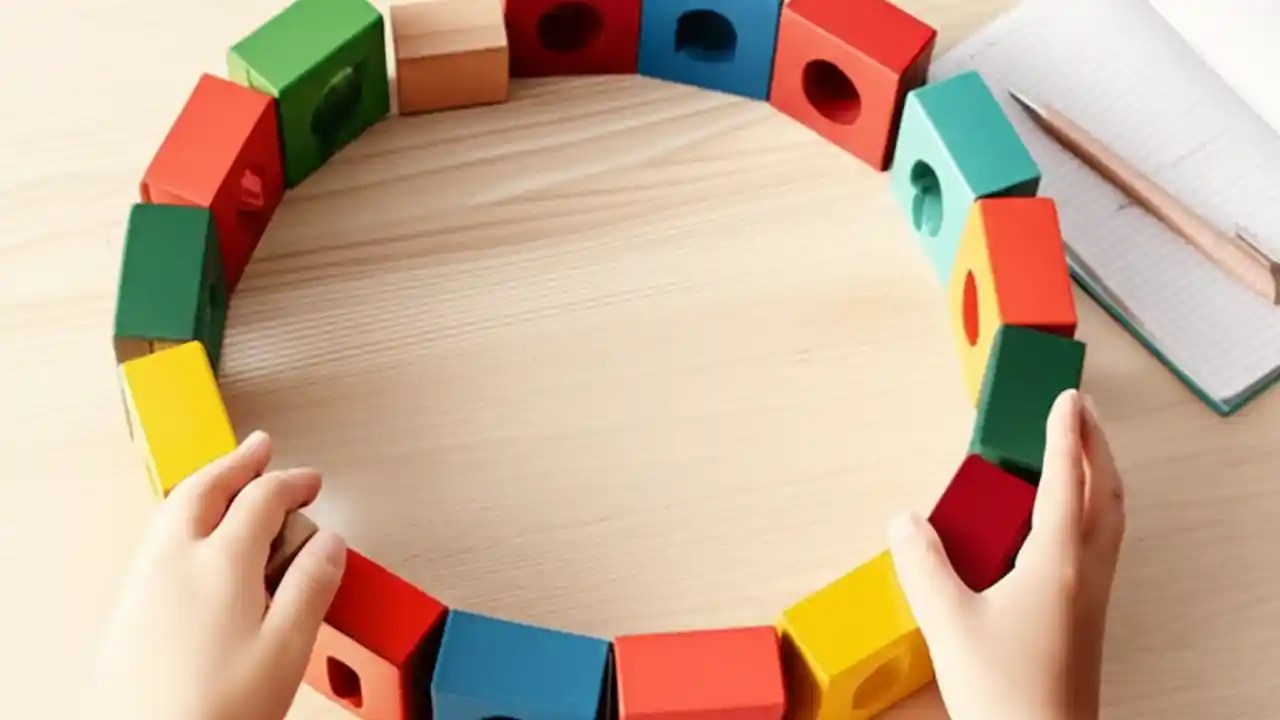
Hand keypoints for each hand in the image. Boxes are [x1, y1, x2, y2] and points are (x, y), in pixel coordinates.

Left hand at [91, 432, 347, 719]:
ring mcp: (146, 582)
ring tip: (229, 479)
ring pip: (175, 510)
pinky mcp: (130, 608)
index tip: (311, 481)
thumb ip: (312, 586)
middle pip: (207, 489)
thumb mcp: (287, 648)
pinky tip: (196, 535)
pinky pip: (158, 538)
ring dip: (208, 484)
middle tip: (261, 447)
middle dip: (238, 462)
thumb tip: (330, 544)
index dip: (293, 482)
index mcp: (221, 563)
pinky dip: (184, 515)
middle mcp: (176, 562)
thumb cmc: (214, 712)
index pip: (262, 499)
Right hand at [890, 390, 1125, 719]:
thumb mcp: (948, 624)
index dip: (1063, 433)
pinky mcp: (1085, 618)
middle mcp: (1084, 573)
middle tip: (1079, 410)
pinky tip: (1060, 523)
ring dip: (1098, 476)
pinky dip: (1090, 511)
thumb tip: (906, 520)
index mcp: (1056, 562)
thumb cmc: (1003, 694)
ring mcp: (1091, 597)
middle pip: (1106, 492)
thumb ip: (923, 565)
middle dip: (1096, 445)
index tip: (1063, 397)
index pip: (1065, 480)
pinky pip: (1098, 544)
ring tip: (1077, 452)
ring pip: (1109, 519)